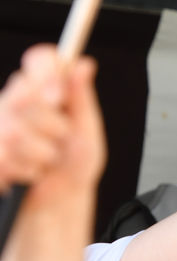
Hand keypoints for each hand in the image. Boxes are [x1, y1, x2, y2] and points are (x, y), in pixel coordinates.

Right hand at [0, 45, 104, 199]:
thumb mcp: (86, 131)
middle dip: (52, 124)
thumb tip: (84, 64)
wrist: (60, 200)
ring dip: (43, 152)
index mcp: (42, 91)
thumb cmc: (74, 165)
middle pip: (25, 94)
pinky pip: (6, 155)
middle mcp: (14, 102)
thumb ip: (81, 98)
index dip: (48, 73)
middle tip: (62, 137)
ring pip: (16, 130)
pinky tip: (32, 171)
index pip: (41, 60)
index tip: (59, 95)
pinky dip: (28, 169)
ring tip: (48, 159)